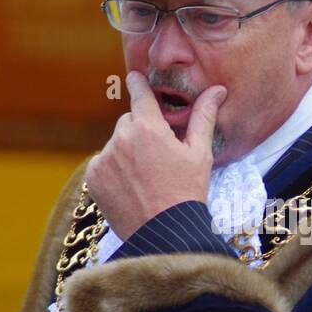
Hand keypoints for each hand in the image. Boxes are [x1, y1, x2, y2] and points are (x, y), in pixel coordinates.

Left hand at [86, 71, 225, 240]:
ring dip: (127, 152)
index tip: (136, 77)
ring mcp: (105, 158)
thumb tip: (217, 90)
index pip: (140, 94)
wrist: (165, 234)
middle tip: (158, 156)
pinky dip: (114, 170)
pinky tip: (131, 187)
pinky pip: (103, 163)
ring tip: (146, 178)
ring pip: (116, 144)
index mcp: (149, 127)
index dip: (139, 84)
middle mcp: (122, 138)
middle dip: (141, 131)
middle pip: (129, 122)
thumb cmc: (187, 193)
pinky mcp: (93, 177)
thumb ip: (203, 117)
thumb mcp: (200, 154)